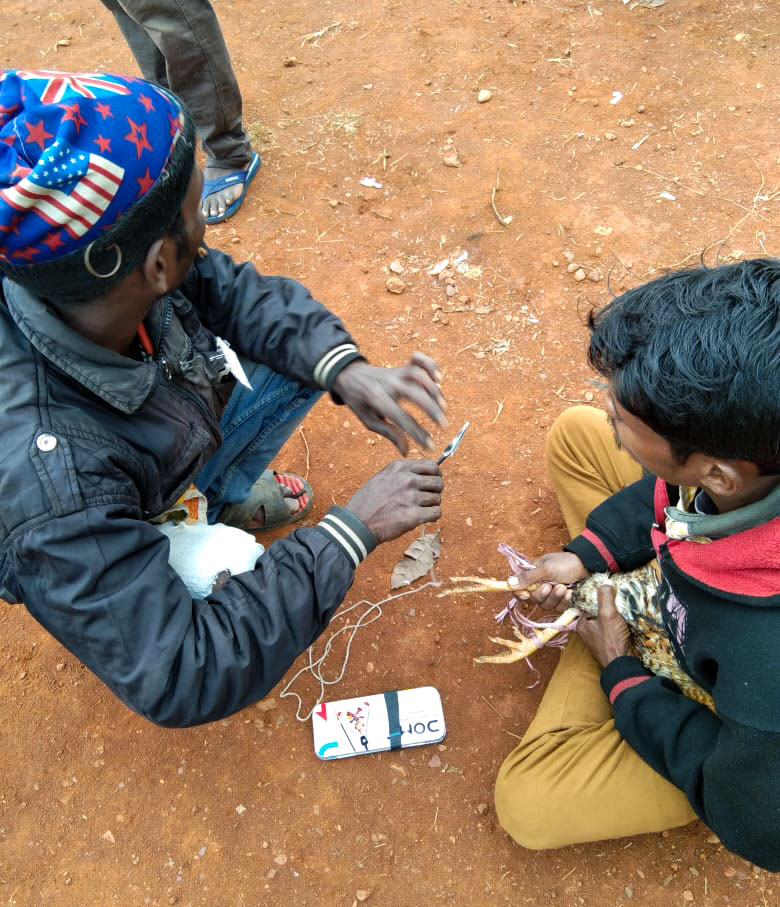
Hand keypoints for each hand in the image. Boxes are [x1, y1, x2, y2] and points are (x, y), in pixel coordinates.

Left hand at [331, 353, 446, 454]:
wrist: (349, 376)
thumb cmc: (360, 402)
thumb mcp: (369, 421)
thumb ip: (389, 434)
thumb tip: (406, 451)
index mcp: (378, 400)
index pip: (402, 418)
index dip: (418, 433)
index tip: (430, 446)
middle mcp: (389, 384)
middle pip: (415, 394)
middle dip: (432, 410)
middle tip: (443, 424)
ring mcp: (397, 373)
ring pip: (420, 376)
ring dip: (434, 390)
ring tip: (443, 406)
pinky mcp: (402, 366)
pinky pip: (419, 360)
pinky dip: (430, 365)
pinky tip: (438, 378)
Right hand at [346, 459, 442, 542]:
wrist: (357, 524)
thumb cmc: (368, 502)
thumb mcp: (381, 477)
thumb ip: (401, 473)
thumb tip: (422, 474)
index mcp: (399, 468)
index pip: (432, 466)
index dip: (435, 475)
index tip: (432, 483)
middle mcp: (407, 480)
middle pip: (438, 482)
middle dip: (435, 491)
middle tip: (427, 499)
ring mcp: (411, 497)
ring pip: (437, 499)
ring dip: (431, 506)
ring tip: (419, 510)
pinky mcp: (413, 516)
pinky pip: (436, 513)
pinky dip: (432, 517)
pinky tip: (422, 518)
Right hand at [507, 551, 588, 610]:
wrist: (589, 566)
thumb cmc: (566, 563)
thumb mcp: (545, 568)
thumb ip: (528, 577)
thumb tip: (508, 583)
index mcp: (533, 576)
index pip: (519, 589)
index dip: (520, 594)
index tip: (526, 595)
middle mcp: (540, 586)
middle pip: (533, 600)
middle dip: (542, 595)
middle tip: (550, 586)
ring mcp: (552, 595)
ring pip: (546, 605)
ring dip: (555, 597)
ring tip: (564, 587)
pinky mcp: (563, 602)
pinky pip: (559, 608)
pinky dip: (565, 601)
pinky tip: (571, 593)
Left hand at [576, 584, 633, 667]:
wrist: (624, 665)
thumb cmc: (612, 642)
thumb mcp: (607, 615)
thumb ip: (605, 598)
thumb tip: (605, 584)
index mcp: (582, 624)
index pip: (588, 603)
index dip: (599, 595)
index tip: (609, 589)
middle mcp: (589, 631)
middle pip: (599, 610)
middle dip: (609, 604)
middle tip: (620, 597)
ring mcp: (600, 637)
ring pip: (608, 618)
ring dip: (617, 613)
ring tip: (625, 605)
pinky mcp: (612, 642)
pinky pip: (616, 627)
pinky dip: (622, 622)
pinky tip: (629, 618)